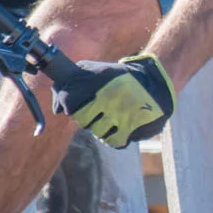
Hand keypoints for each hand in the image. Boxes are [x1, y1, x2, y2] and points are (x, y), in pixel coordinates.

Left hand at [54, 53, 174, 146]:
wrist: (156, 81)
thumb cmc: (120, 77)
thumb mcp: (96, 69)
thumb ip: (72, 83)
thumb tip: (56, 110)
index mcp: (99, 84)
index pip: (69, 102)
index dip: (70, 104)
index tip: (78, 102)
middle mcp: (109, 100)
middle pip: (83, 121)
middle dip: (87, 117)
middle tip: (98, 110)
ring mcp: (122, 116)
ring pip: (98, 133)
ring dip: (103, 127)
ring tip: (113, 115)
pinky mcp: (134, 129)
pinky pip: (115, 142)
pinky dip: (115, 137)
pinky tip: (121, 126)